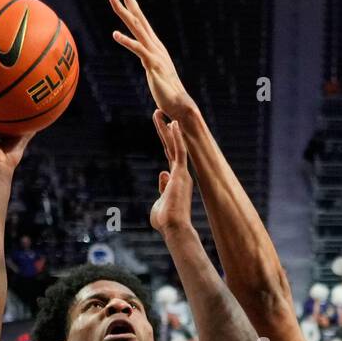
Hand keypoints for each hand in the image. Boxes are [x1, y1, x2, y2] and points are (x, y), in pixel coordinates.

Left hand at [108, 0, 193, 120]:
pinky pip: (138, 49)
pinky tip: (115, 34)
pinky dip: (126, 41)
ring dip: (123, 12)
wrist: (180, 105)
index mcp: (155, 45)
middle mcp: (155, 45)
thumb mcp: (156, 72)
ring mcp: (155, 54)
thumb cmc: (168, 92)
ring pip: (137, 27)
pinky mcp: (153, 65)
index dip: (131, 5)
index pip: (141, 21)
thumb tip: (146, 60)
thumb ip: (150, 62)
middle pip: (139, 17)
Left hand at [150, 112, 193, 236]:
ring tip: (160, 113)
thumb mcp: (160, 201)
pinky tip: (173, 123)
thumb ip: (162, 187)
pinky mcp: (181, 173)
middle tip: (160, 114)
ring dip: (167, 129)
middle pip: (171, 148)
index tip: (163, 130)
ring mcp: (182, 173)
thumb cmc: (166, 221)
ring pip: (175, 146)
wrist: (173, 228)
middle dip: (165, 131)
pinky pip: (180, 151)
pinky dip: (177, 137)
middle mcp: (181, 175)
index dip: (167, 143)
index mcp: (176, 181)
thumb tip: (162, 174)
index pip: (170, 158)